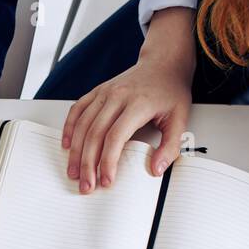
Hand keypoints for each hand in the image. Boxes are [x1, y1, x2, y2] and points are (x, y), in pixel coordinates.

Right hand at [62, 7, 194, 191]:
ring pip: (83, 125)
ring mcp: (104, 92)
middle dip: (88, 164)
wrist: (163, 63)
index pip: (115, 137)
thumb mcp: (180, 118)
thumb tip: (156, 169)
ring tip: (74, 172)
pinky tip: (67, 146)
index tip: (106, 181)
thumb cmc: (170, 90)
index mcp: (137, 103)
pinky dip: (70, 129)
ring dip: (76, 152)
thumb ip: (170, 146)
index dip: (108, 162)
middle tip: (86, 185)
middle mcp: (117, 96)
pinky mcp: (97, 91)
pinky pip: (77, 110)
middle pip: (95, 134)